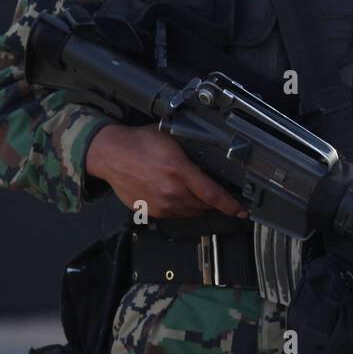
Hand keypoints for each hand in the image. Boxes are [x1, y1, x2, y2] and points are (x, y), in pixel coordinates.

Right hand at [85, 124, 246, 219]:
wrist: (110, 154)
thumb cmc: (139, 142)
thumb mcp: (172, 138)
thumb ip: (192, 151)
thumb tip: (212, 158)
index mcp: (179, 171)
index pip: (213, 194)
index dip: (231, 205)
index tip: (242, 211)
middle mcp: (171, 191)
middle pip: (204, 205)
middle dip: (214, 201)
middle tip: (216, 194)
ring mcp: (160, 204)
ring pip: (190, 212)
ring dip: (198, 205)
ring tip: (195, 192)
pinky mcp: (151, 211)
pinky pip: (175, 214)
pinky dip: (181, 207)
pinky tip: (177, 194)